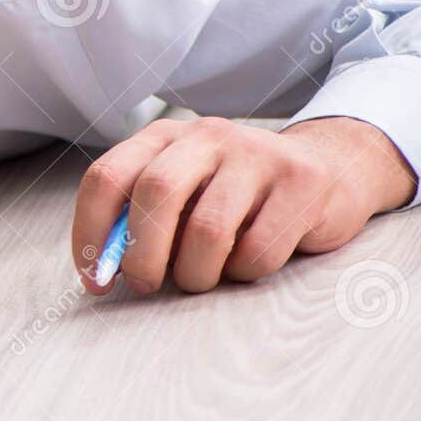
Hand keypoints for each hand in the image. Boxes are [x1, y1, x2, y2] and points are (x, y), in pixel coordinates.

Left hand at [71, 115, 416, 295]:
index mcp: (164, 136)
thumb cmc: (236, 195)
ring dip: (196, 272)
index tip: (92, 280)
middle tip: (144, 286)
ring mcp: (256, 154)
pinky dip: (244, 273)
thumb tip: (103, 266)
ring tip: (201, 278)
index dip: (90, 231)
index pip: (107, 176)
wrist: (329, 168)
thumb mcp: (184, 193)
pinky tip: (247, 264)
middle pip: (155, 192)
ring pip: (207, 229)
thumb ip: (141, 219)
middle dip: (141, 253)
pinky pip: (258, 250)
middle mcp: (206, 135)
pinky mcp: (301, 183)